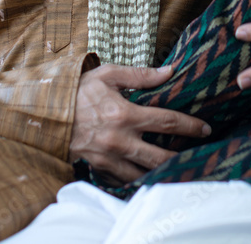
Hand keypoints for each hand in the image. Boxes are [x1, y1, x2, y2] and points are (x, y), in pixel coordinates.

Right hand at [70, 64, 210, 183]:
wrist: (45, 114)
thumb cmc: (77, 91)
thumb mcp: (107, 75)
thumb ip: (140, 75)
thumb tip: (169, 71)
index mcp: (124, 114)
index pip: (167, 121)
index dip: (190, 126)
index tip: (205, 128)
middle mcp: (119, 139)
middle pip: (161, 156)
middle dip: (183, 156)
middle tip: (198, 154)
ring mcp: (109, 157)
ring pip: (145, 172)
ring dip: (163, 170)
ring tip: (179, 166)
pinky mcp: (100, 167)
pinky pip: (125, 179)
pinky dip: (139, 177)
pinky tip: (150, 173)